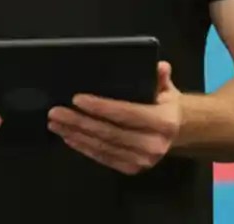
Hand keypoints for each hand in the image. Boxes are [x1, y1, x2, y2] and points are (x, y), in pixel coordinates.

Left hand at [47, 61, 181, 174]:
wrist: (178, 132)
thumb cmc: (164, 105)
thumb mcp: (166, 88)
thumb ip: (160, 77)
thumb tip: (159, 65)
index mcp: (163, 122)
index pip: (126, 114)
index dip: (100, 107)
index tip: (76, 99)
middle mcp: (153, 145)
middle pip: (109, 133)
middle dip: (79, 122)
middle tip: (55, 112)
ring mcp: (143, 161)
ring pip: (103, 146)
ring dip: (76, 134)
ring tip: (55, 123)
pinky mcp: (132, 168)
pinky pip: (104, 157)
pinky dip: (84, 147)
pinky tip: (68, 136)